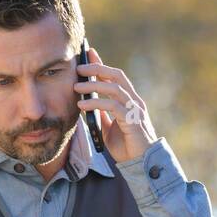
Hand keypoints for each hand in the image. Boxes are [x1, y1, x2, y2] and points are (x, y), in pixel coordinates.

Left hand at [74, 47, 157, 162]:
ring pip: (115, 88)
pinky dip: (96, 103)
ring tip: (76, 87)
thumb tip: (87, 104)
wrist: (140, 164)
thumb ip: (102, 115)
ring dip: (94, 85)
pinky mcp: (133, 120)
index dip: (102, 64)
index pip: (115, 77)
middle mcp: (134, 101)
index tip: (88, 52)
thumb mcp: (109, 128)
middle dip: (98, 68)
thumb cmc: (126, 147)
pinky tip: (82, 105)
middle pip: (117, 76)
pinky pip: (113, 106)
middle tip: (79, 67)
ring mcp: (135, 109)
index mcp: (129, 100)